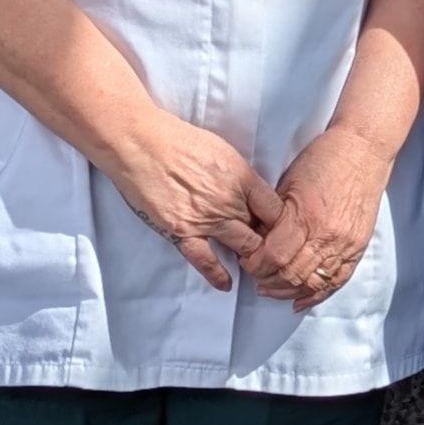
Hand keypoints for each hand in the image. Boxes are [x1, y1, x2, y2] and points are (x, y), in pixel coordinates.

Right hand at [106, 112, 284, 290]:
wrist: (142, 144)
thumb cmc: (179, 140)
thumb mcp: (223, 151)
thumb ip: (239, 176)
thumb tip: (250, 193)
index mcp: (243, 177)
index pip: (275, 209)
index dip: (280, 223)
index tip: (278, 229)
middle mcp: (230, 201)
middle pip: (262, 231)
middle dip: (268, 241)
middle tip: (269, 249)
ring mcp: (207, 219)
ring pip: (243, 247)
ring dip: (250, 256)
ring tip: (253, 264)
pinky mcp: (182, 232)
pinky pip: (205, 260)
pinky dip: (218, 275)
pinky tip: (226, 284)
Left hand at [245, 128, 392, 312]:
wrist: (363, 149)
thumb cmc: (324, 158)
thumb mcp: (288, 182)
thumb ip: (273, 214)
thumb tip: (255, 239)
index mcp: (305, 216)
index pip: (274, 257)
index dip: (256, 265)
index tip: (247, 261)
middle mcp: (327, 235)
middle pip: (292, 275)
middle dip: (268, 280)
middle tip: (256, 276)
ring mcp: (345, 244)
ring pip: (313, 284)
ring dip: (289, 291)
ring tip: (273, 289)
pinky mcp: (358, 247)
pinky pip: (337, 281)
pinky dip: (317, 295)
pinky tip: (301, 300)